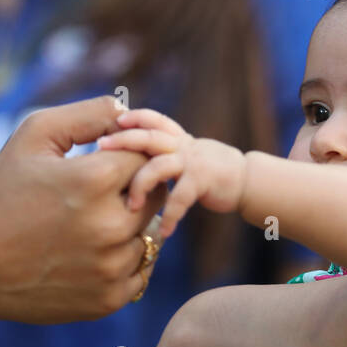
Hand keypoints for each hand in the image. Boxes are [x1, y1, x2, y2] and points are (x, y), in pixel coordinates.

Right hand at [0, 96, 166, 324]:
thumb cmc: (0, 194)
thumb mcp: (33, 136)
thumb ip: (88, 115)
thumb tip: (129, 112)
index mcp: (95, 181)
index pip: (145, 156)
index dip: (125, 155)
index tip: (101, 162)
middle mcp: (110, 227)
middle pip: (156, 194)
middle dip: (134, 188)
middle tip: (99, 192)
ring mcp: (111, 268)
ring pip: (152, 233)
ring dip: (132, 225)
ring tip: (93, 222)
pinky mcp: (108, 300)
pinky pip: (142, 270)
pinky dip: (126, 259)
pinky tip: (95, 251)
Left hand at [94, 108, 247, 239]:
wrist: (246, 180)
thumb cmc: (210, 172)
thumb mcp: (186, 155)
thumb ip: (164, 154)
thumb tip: (130, 159)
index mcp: (178, 139)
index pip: (154, 120)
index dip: (135, 116)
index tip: (115, 120)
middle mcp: (183, 146)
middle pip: (149, 137)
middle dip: (123, 140)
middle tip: (101, 146)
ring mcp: (193, 162)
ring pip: (159, 166)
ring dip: (140, 185)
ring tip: (131, 207)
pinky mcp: (203, 180)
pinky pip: (181, 197)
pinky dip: (171, 215)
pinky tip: (164, 230)